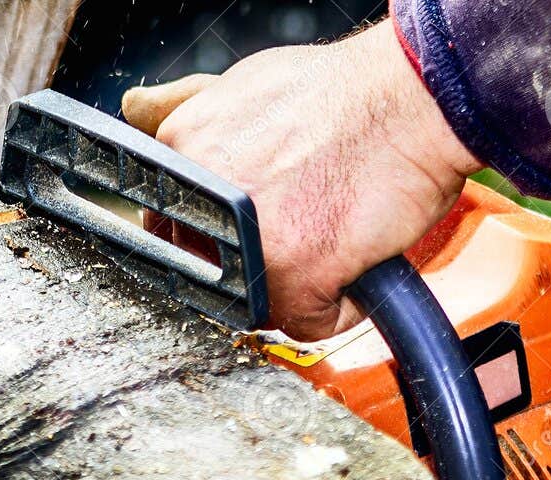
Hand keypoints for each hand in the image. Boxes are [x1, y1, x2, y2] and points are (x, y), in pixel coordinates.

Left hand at [122, 24, 477, 339]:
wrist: (414, 97)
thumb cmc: (344, 91)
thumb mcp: (246, 83)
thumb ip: (192, 111)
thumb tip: (137, 108)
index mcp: (184, 150)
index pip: (176, 227)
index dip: (216, 240)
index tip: (246, 237)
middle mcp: (205, 198)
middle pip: (215, 273)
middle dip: (256, 268)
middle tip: (301, 236)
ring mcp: (248, 245)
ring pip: (260, 305)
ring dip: (299, 289)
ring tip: (334, 241)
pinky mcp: (296, 278)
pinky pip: (312, 324)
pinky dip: (343, 306)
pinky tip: (356, 263)